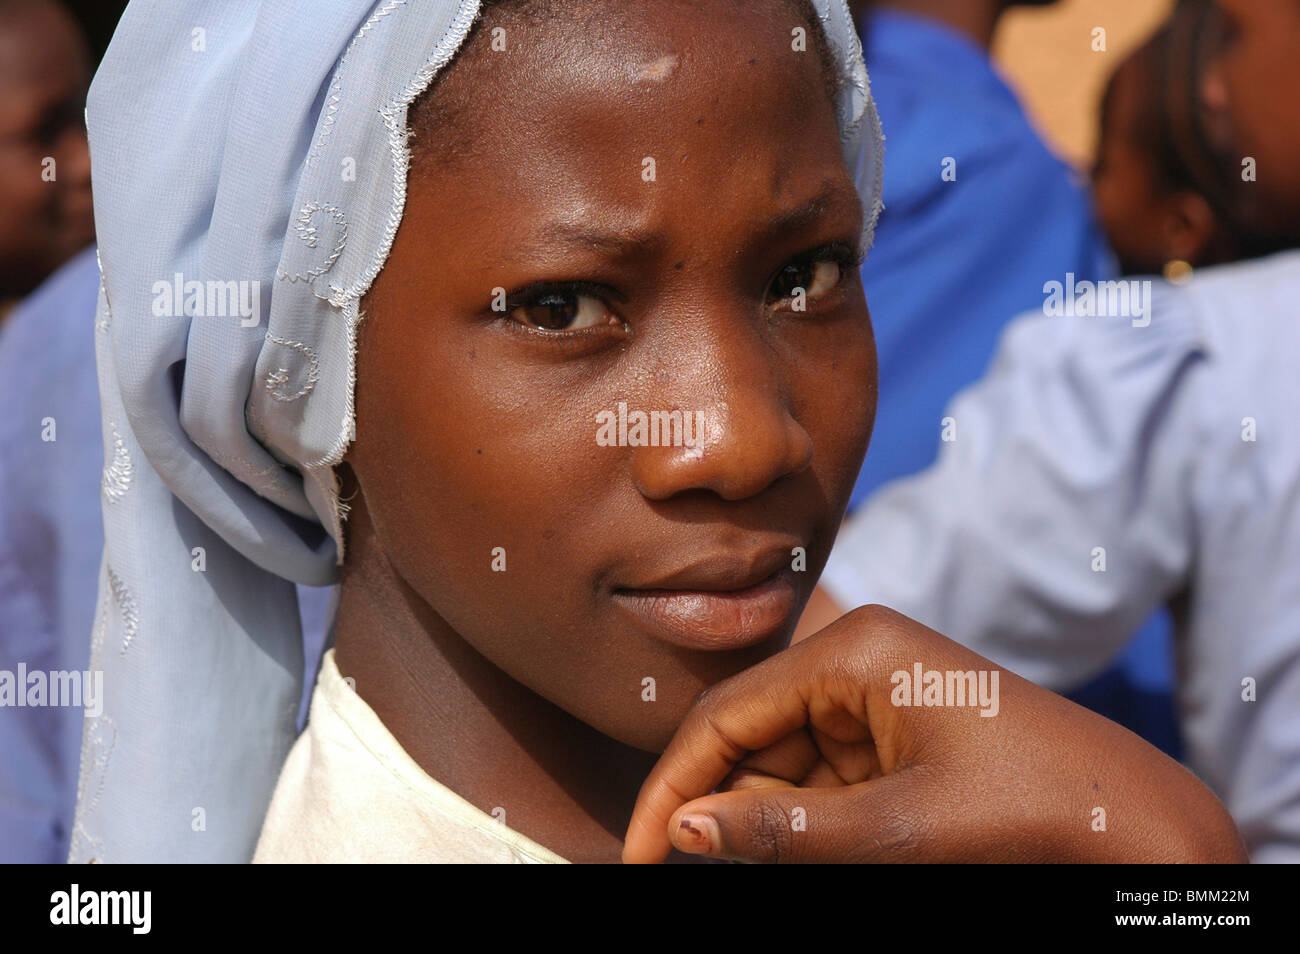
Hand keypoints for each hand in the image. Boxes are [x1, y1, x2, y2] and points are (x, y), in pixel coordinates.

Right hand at [623, 604, 1246, 862]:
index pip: (725, 715)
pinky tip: (804, 853)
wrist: (1140, 825)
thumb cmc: (1033, 810)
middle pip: (746, 740)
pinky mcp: (890, 737)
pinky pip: (819, 782)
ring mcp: (873, 699)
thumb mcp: (901, 831)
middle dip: (720, 811)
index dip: (674, 787)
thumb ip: (785, 833)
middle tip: (691, 873)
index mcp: (852, 652)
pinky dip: (803, 827)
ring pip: (778, 767)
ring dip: (763, 826)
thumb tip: (682, 832)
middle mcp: (853, 663)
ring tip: (767, 866)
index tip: (641, 855)